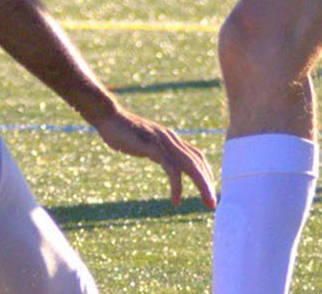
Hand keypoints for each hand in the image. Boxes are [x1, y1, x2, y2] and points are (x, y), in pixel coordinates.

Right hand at [91, 109, 216, 209]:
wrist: (109, 117)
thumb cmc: (123, 131)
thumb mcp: (145, 142)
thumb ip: (155, 149)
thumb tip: (161, 158)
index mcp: (171, 139)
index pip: (196, 157)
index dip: (205, 174)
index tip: (209, 191)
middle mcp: (172, 139)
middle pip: (198, 162)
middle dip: (208, 184)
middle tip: (213, 204)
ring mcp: (163, 142)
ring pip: (190, 165)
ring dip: (202, 186)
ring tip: (207, 204)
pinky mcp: (153, 147)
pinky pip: (171, 169)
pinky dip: (177, 185)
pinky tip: (176, 201)